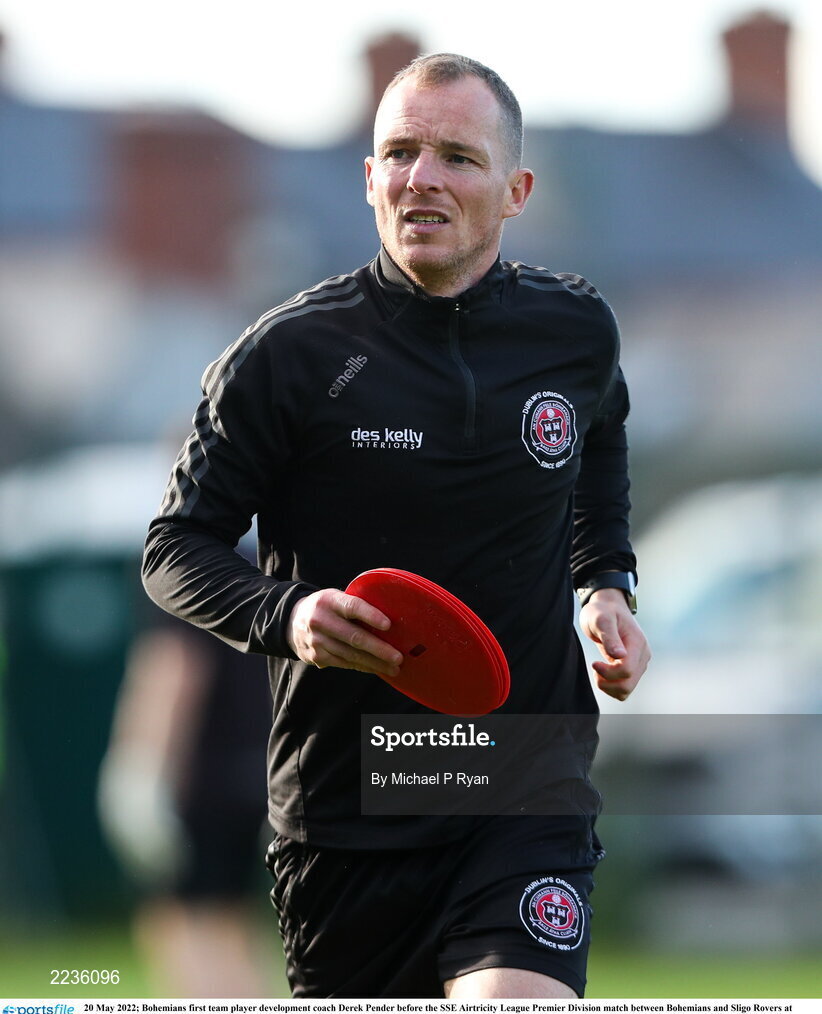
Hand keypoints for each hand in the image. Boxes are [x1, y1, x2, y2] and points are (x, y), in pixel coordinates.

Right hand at [287, 588, 402, 676]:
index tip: (388, 625)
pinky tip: (377, 668)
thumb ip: (354, 605)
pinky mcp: (317, 657)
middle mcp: (320, 620)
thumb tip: (388, 621)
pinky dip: (363, 667)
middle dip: (379, 649)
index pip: (352, 606)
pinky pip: (345, 664)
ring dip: (375, 663)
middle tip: (398, 657)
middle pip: (354, 637)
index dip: (370, 615)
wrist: (291, 622)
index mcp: (328, 601)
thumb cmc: (325, 608)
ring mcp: (317, 641)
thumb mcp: (335, 598)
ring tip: (394, 667)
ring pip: (351, 655)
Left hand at [579, 588, 650, 700]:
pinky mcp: (633, 667)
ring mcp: (639, 662)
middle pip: (628, 684)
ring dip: (609, 687)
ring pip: (626, 689)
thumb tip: (620, 655)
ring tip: (597, 671)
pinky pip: (624, 687)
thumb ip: (610, 637)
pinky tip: (602, 673)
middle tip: (594, 668)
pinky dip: (611, 687)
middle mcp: (643, 655)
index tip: (594, 663)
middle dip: (607, 683)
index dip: (608, 672)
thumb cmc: (602, 611)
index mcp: (637, 643)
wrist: (607, 607)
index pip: (627, 670)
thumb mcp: (601, 619)